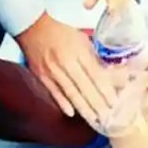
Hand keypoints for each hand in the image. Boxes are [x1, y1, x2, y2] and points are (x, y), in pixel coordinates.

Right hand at [15, 12, 116, 128]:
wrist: (34, 28)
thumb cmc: (61, 33)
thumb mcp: (83, 39)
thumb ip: (95, 57)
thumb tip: (111, 74)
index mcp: (79, 51)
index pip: (96, 74)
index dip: (105, 90)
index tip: (114, 102)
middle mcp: (66, 62)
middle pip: (85, 87)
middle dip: (97, 104)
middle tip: (108, 117)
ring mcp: (52, 70)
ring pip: (71, 92)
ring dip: (83, 108)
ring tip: (94, 119)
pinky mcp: (41, 76)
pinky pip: (54, 92)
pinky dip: (63, 103)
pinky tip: (72, 113)